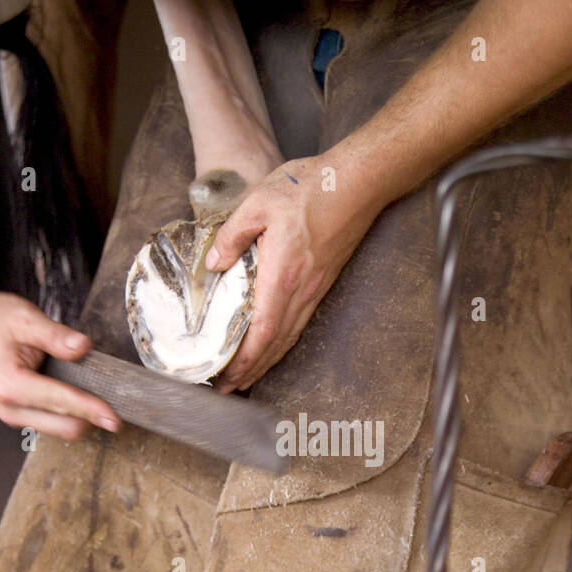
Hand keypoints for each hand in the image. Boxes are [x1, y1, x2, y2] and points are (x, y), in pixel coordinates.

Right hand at [0, 287, 120, 441]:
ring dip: (82, 417)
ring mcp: (13, 414)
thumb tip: (83, 348)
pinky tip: (78, 393)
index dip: (92, 409)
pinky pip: (53, 423)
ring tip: (97, 392)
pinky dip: (70, 414)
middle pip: (66, 428)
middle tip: (116, 399)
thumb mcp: (24, 318)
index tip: (115, 417)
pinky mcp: (18, 414)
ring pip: (61, 430)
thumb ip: (55, 335)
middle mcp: (10, 408)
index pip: (62, 404)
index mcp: (10, 385)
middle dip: (92, 418)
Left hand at [206, 156, 378, 391]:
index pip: (262, 331)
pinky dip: (282, 341)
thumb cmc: (311, 188)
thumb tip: (215, 262)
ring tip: (247, 376)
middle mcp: (301, 290)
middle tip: (229, 388)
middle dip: (252, 370)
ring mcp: (315, 288)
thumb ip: (232, 235)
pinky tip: (274, 344)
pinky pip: (300, 321)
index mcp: (282, 275)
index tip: (228, 377)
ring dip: (268, 360)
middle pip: (275, 343)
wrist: (356, 183)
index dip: (245, 360)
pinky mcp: (322, 281)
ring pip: (289, 335)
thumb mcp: (258, 202)